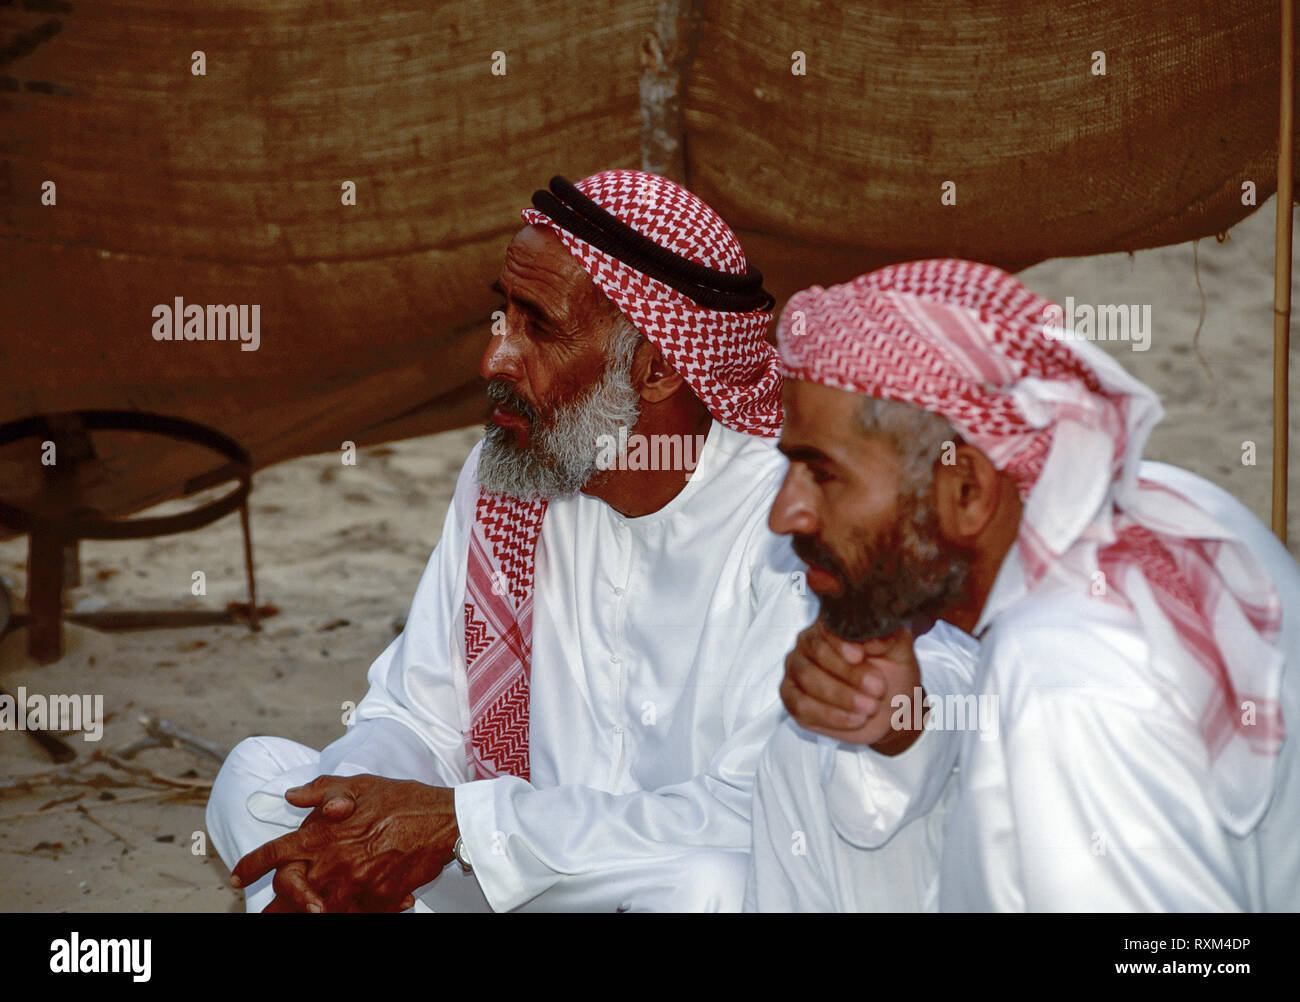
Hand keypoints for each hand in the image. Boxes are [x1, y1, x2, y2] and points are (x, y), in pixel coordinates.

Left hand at [230, 774, 458, 912]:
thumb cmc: (404, 799)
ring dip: (306, 912)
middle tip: (264, 914)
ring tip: (302, 914)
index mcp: (324, 835)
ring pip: (319, 910)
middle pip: (291, 893)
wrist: (444, 822)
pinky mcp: (379, 900)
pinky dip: (348, 912)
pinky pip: (355, 914)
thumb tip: (291, 797)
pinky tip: (345, 909)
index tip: (236, 877)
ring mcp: (356, 886)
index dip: (250, 866)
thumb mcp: (360, 783)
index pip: (275, 853)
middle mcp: (335, 864)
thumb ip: (321, 790)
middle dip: (275, 906)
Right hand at [779, 618, 923, 752]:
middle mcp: (808, 642)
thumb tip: (874, 638)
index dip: (841, 642)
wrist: (890, 707)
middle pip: (817, 653)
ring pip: (807, 679)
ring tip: (870, 707)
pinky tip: (854, 719)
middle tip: (877, 688)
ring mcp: (797, 670)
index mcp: (832, 624)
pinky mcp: (793, 699)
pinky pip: (802, 706)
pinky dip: (830, 715)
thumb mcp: (899, 652)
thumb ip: (889, 638)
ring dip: (841, 696)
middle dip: (848, 673)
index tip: (859, 656)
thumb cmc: (891, 674)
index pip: (827, 626)